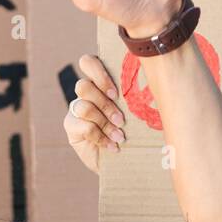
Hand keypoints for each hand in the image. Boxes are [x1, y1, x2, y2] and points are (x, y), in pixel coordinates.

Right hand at [65, 55, 125, 173]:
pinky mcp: (71, 126)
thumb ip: (135, 96)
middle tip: (120, 119)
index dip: (99, 76)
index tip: (116, 95)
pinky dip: (100, 138)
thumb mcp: (136, 111)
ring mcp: (76, 108)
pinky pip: (83, 127)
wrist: (120, 158)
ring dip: (104, 123)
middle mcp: (86, 92)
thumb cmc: (132, 132)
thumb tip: (150, 84)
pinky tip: (112, 146)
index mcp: (100, 81)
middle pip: (83, 86)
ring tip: (119, 136)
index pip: (88, 63)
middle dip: (103, 104)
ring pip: (83, 107)